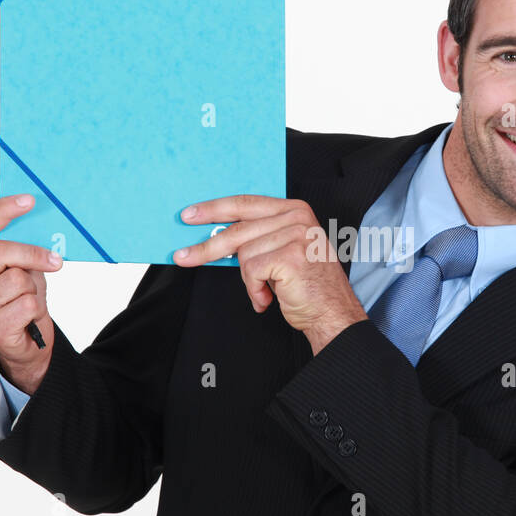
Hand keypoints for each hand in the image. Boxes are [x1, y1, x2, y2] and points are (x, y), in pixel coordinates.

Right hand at [0, 194, 62, 391]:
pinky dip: (36, 309)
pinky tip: (27, 316)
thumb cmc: (20, 298)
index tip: (28, 200)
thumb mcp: (19, 267)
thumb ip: (18, 247)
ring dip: (33, 288)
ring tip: (28, 298)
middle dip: (32, 253)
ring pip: (17, 280)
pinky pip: (27, 304)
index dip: (3, 210)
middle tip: (55, 260)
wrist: (26, 342)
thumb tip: (36, 219)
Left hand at [174, 196, 366, 353]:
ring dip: (249, 280)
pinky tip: (271, 296)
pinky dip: (256, 290)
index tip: (190, 215)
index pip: (245, 203)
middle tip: (182, 256)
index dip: (214, 209)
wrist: (333, 312)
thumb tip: (217, 237)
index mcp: (294, 210)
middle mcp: (297, 218)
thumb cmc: (308, 286)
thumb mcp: (283, 250)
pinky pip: (251, 271)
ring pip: (243, 254)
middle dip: (206, 247)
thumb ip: (258, 237)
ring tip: (267, 290)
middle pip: (237, 229)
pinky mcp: (290, 256)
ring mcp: (295, 235)